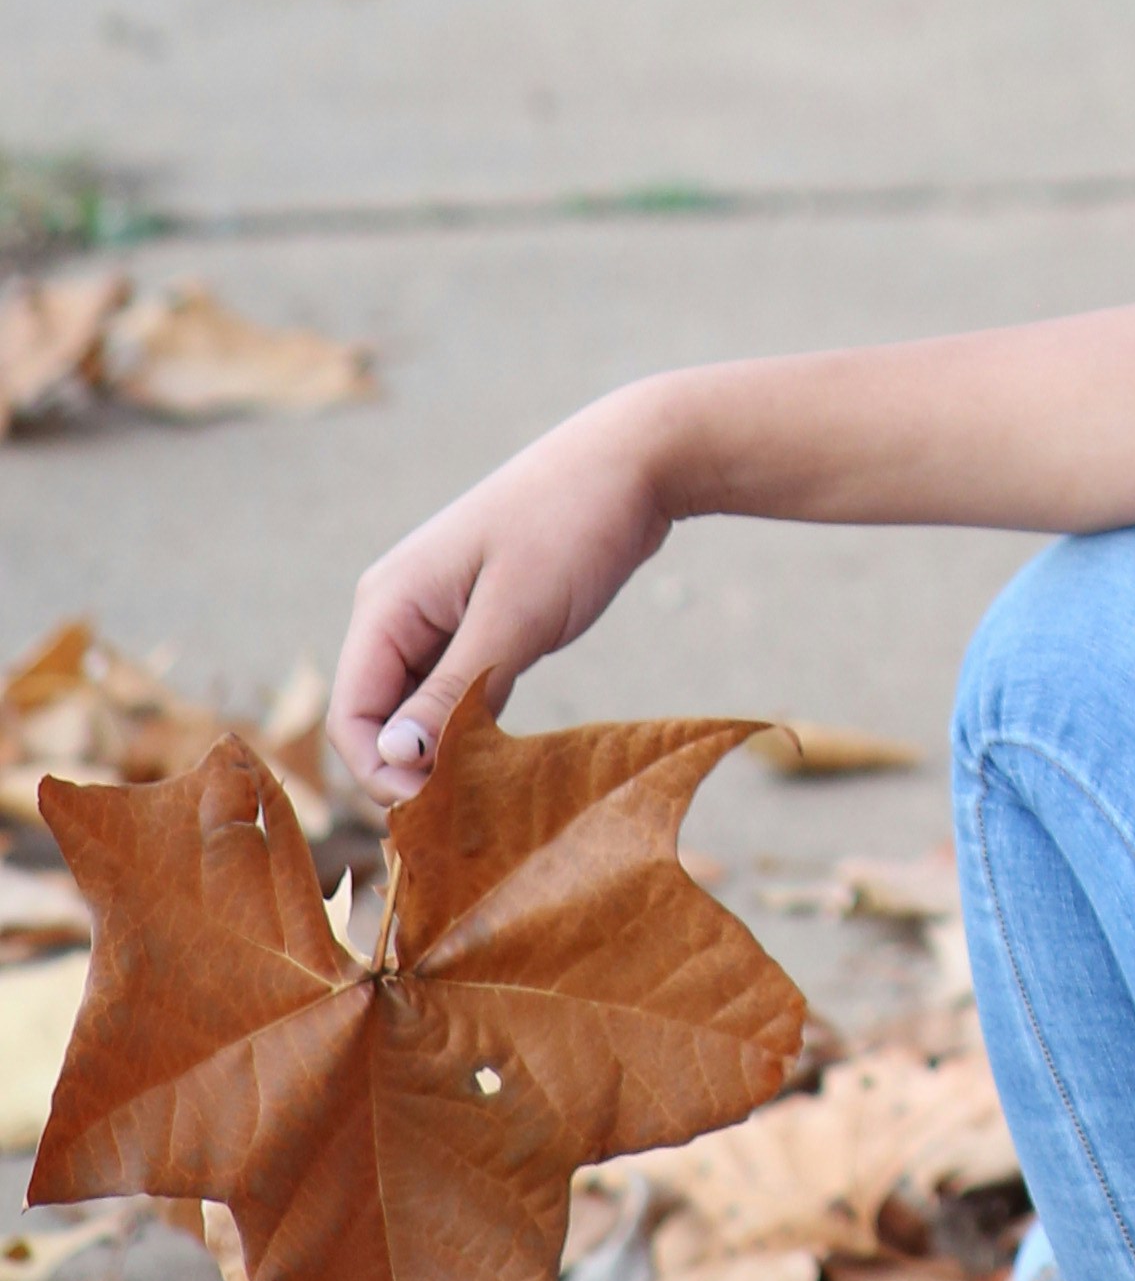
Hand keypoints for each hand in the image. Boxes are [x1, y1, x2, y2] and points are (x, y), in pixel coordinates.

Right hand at [325, 388, 677, 805]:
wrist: (635, 459)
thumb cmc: (571, 524)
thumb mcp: (515, 616)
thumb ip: (453, 691)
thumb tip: (396, 762)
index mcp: (388, 604)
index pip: (353, 716)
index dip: (383, 774)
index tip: (439, 817)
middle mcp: (400, 612)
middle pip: (381, 718)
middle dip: (414, 771)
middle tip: (471, 821)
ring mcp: (441, 616)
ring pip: (422, 709)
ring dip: (447, 755)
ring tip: (492, 801)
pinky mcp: (482, 622)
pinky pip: (459, 691)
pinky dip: (475, 727)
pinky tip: (507, 762)